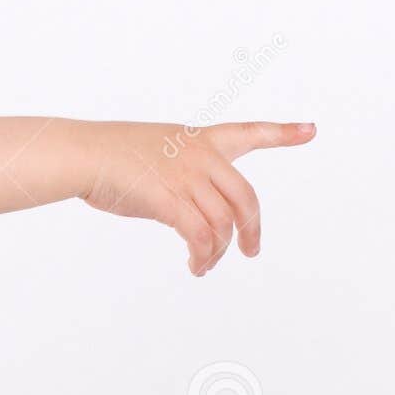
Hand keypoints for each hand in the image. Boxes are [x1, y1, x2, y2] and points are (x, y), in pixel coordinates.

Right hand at [72, 119, 315, 275]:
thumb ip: (181, 174)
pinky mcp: (170, 199)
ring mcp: (186, 177)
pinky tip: (195, 265)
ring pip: (223, 224)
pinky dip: (202, 256)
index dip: (283, 132)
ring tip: (204, 266)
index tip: (311, 129)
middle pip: (246, 198)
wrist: (82, 155)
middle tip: (251, 251)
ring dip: (219, 252)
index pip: (249, 132)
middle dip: (252, 230)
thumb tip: (189, 213)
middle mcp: (200, 156)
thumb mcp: (155, 153)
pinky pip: (199, 236)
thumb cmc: (107, 156)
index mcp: (199, 139)